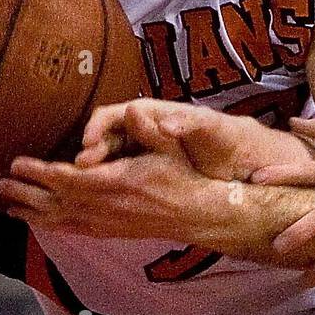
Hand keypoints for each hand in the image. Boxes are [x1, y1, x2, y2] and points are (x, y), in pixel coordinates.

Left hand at [0, 107, 212, 237]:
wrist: (196, 213)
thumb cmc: (182, 176)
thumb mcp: (169, 146)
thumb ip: (149, 129)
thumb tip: (133, 110)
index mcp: (115, 183)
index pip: (67, 178)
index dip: (38, 172)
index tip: (16, 164)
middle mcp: (105, 207)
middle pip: (55, 201)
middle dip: (25, 193)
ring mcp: (106, 223)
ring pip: (60, 220)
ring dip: (32, 213)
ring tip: (7, 208)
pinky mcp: (109, 232)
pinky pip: (73, 231)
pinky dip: (52, 226)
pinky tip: (39, 223)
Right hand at [76, 98, 273, 181]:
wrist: (241, 157)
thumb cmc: (225, 139)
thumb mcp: (210, 130)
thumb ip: (187, 124)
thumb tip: (162, 121)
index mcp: (152, 114)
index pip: (111, 115)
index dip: (96, 130)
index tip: (87, 148)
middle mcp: (141, 129)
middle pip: (102, 137)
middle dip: (88, 153)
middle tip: (77, 171)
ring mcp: (141, 149)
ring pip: (105, 158)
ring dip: (90, 173)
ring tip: (73, 188)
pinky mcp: (145, 168)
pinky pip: (117, 174)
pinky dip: (104, 184)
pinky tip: (95, 200)